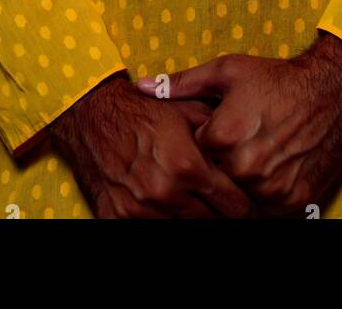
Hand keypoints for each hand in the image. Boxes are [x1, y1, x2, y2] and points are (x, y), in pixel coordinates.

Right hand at [49, 72, 256, 218]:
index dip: (246, 205)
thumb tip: (246, 154)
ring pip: (184, 229)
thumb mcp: (186, 111)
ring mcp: (141, 210)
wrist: (91, 114)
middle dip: (222, 214)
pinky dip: (164, 219)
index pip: (234, 204)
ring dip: (193, 216)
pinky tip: (170, 206)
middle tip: (225, 205)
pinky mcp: (119, 218)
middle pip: (212, 222)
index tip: (250, 204)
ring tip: (196, 203)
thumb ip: (218, 135)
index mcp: (188, 166)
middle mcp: (166, 193)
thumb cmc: (142, 110)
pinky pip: (152, 230)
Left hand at [136, 32, 341, 217]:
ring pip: (239, 200)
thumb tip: (143, 86)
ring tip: (249, 157)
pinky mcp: (293, 200)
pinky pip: (266, 210)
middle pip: (214, 182)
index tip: (209, 133)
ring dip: (239, 185)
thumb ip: (182, 83)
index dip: (197, 147)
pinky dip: (263, 196)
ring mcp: (271, 188)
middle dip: (216, 168)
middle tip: (231, 148)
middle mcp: (245, 167)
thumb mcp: (227, 71)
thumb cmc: (276, 78)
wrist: (332, 91)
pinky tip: (267, 171)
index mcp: (223, 136)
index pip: (191, 158)